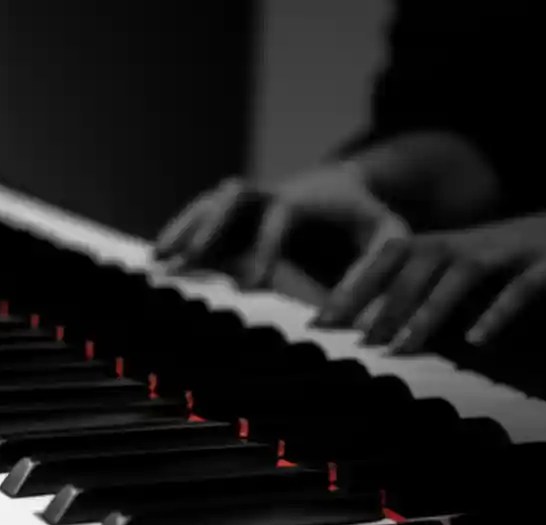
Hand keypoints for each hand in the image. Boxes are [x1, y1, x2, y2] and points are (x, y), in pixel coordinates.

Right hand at [153, 163, 409, 287]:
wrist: (346, 186)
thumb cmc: (367, 216)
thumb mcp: (387, 236)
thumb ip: (374, 270)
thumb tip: (346, 317)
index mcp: (305, 196)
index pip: (278, 213)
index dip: (264, 246)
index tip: (252, 284)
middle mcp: (270, 191)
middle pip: (232, 194)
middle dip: (208, 226)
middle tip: (189, 260)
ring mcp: (248, 199)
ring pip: (209, 202)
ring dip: (184, 227)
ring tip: (158, 260)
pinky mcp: (235, 213)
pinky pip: (202, 217)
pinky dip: (181, 233)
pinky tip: (160, 261)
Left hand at [313, 200, 545, 352]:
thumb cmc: (517, 260)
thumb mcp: (463, 274)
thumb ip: (421, 296)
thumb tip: (368, 330)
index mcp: (443, 243)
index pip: (385, 259)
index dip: (351, 288)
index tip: (319, 323)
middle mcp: (470, 241)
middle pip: (415, 267)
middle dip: (380, 304)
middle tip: (353, 342)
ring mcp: (510, 248)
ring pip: (461, 276)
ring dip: (428, 312)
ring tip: (401, 348)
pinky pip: (522, 288)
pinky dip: (500, 313)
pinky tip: (479, 341)